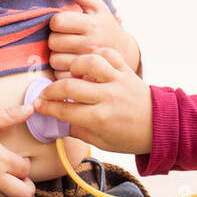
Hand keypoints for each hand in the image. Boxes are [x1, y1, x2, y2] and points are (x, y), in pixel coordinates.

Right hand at [0, 103, 38, 196]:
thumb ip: (9, 116)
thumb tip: (31, 108)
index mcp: (0, 159)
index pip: (26, 169)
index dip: (26, 164)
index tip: (18, 159)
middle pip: (24, 193)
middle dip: (27, 186)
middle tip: (19, 177)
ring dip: (11, 192)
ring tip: (4, 180)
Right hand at [31, 46, 152, 155]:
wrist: (160, 126)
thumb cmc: (129, 137)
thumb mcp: (102, 142)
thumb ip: (78, 131)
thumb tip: (56, 123)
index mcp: (101, 119)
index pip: (65, 111)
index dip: (47, 108)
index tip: (37, 106)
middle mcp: (108, 97)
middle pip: (70, 87)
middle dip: (51, 90)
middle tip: (45, 93)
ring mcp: (118, 81)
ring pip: (90, 63)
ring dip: (74, 66)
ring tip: (70, 74)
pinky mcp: (127, 71)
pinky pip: (109, 54)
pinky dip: (97, 55)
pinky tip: (90, 64)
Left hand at [48, 0, 140, 78]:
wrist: (126, 54)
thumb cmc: (106, 27)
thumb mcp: (97, 7)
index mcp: (92, 25)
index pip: (57, 22)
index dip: (56, 22)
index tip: (64, 24)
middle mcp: (91, 44)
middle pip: (53, 42)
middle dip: (55, 40)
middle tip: (65, 39)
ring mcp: (89, 63)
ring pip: (54, 60)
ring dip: (56, 56)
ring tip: (66, 52)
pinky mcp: (85, 79)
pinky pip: (60, 75)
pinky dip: (60, 71)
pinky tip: (68, 66)